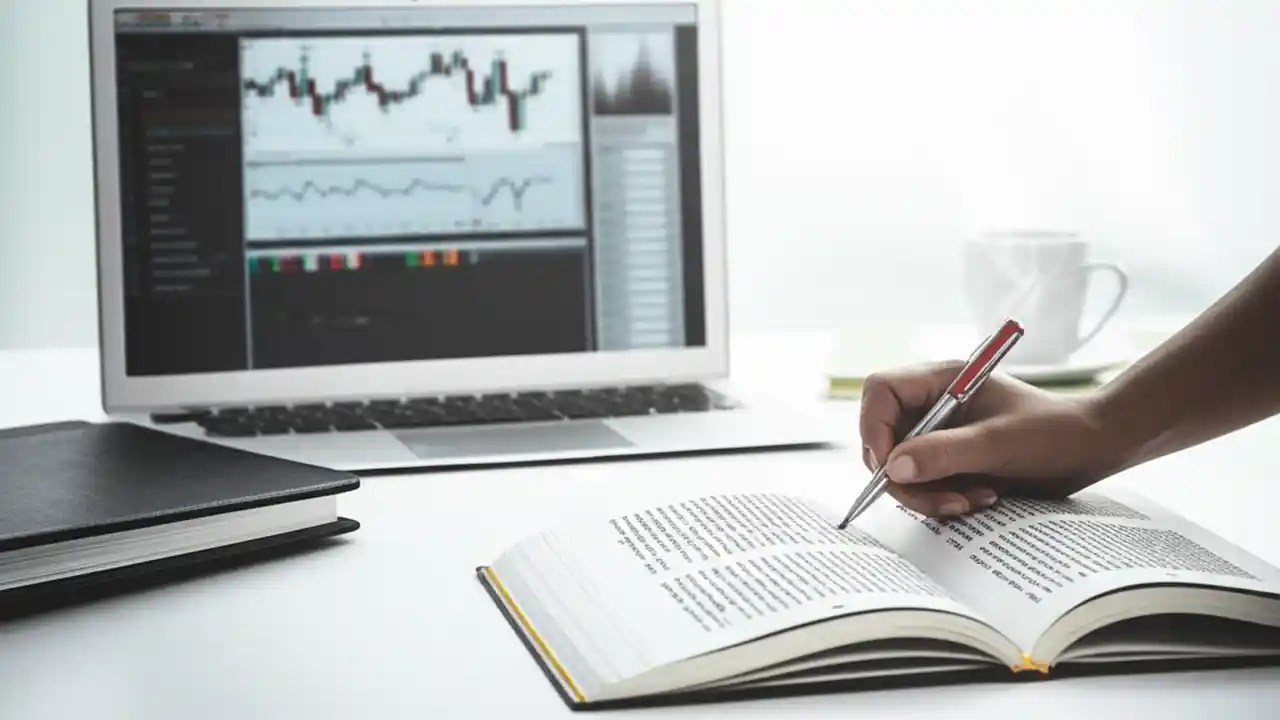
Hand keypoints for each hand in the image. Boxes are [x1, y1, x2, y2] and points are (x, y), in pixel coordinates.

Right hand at [859, 362, 1117, 517]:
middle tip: (941, 499)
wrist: (1094, 449)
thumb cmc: (1055, 432)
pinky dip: (944, 500)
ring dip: (929, 494)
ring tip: (972, 499)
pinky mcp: (950, 461)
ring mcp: (940, 434)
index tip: (891, 466)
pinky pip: (924, 485)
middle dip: (906, 476)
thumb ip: (944, 453)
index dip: (875, 428)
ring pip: (901, 469)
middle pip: (884, 438)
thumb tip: (893, 468)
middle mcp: (933, 405)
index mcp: (940, 380)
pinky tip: (980, 498)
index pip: (880, 392)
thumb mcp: (998, 443)